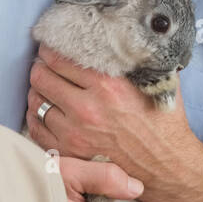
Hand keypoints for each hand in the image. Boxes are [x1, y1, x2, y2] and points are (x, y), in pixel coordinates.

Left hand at [24, 45, 196, 201]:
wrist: (166, 164)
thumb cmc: (164, 121)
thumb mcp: (158, 81)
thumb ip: (139, 59)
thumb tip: (126, 38)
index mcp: (108, 85)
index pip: (61, 58)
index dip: (50, 49)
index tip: (51, 46)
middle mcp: (88, 107)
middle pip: (42, 77)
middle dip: (41, 67)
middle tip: (45, 64)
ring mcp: (75, 132)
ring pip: (37, 102)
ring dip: (37, 91)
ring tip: (44, 86)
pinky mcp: (70, 151)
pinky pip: (37, 128)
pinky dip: (36, 116)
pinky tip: (44, 109)